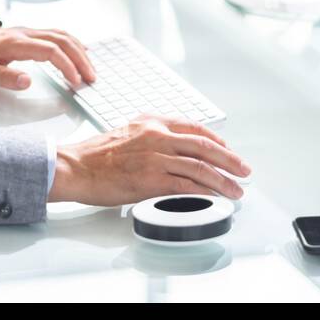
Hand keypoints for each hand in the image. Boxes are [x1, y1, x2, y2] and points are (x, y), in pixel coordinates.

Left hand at [0, 25, 95, 91]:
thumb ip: (2, 77)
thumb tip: (27, 82)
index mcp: (15, 43)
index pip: (50, 50)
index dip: (66, 65)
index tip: (76, 82)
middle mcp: (25, 33)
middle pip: (62, 40)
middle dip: (80, 58)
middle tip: (92, 78)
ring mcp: (28, 32)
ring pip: (61, 35)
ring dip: (79, 51)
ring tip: (90, 69)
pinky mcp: (28, 35)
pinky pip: (56, 35)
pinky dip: (72, 43)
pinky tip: (80, 51)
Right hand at [50, 115, 251, 204]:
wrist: (75, 166)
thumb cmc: (96, 154)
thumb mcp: (128, 131)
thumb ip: (152, 136)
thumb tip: (173, 150)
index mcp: (152, 121)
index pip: (194, 127)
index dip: (216, 140)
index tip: (227, 150)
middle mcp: (157, 135)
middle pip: (204, 146)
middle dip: (229, 159)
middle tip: (244, 169)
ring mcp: (155, 157)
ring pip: (200, 167)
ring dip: (223, 180)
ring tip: (236, 190)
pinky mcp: (151, 179)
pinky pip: (186, 186)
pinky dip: (205, 192)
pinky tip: (215, 198)